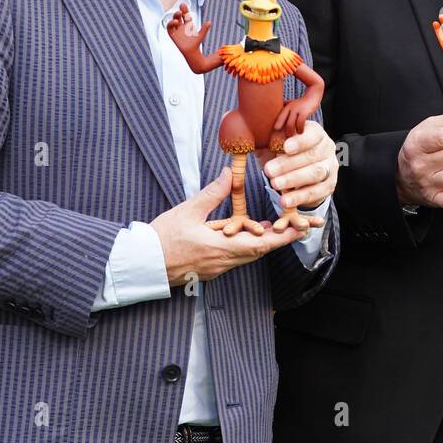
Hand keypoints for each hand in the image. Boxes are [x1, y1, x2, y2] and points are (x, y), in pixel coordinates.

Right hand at [151, 167, 304, 285]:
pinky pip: (237, 257)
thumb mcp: (187, 211)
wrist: (141, 264)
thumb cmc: (161, 239)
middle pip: (260, 251)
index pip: (261, 244)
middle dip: (281, 237)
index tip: (301, 227)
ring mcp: (218, 268)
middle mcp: (223, 261)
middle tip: (300, 225)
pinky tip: (252, 234)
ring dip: (265, 241)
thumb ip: (212, 193)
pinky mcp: (211, 269)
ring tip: (281, 227)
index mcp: (220, 247)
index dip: (283, 236)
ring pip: (249, 254)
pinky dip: (249, 245)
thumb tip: (228, 173)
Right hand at [165, 2, 209, 52]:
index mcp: (188, 24)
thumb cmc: (195, 43)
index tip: (183, 5)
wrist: (192, 52)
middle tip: (181, 9)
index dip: (184, 10)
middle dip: (179, 12)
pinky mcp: (173, 35)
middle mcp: (181, 26)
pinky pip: (169, 28)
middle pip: (178, 17)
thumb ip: (204, 29)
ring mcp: (177, 30)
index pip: (185, 15)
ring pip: (173, 21)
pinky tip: (175, 22)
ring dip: (175, 17)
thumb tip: (209, 22)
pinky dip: (171, 24)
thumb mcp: (201, 35)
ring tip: (179, 14)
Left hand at [257, 119, 337, 213]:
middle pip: (311, 155)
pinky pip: (316, 192)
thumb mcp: (274, 143)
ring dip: (294, 180)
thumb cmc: (283, 153)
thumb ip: (267, 140)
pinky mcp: (329, 186)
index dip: (300, 141)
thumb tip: (247, 139)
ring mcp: (330, 167)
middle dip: (289, 164)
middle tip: (269, 171)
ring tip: (275, 184)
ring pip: (315, 173)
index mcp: (315, 132)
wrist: (299, 174)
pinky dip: (299, 197)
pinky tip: (285, 200)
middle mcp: (326, 148)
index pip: (312, 134)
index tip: (285, 147)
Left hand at [273, 96, 316, 138]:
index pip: (276, 116)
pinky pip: (300, 123)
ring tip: (292, 135)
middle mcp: (289, 107)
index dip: (275, 125)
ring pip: (289, 124)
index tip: (276, 133)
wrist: (312, 97)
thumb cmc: (300, 104)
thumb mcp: (290, 104)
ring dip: (290, 132)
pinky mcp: (304, 112)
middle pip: (280, 120)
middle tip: (285, 137)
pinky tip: (300, 131)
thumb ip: (284, 110)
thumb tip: (277, 122)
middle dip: (281, 130)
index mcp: (284, 106)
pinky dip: (300, 129)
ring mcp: (296, 109)